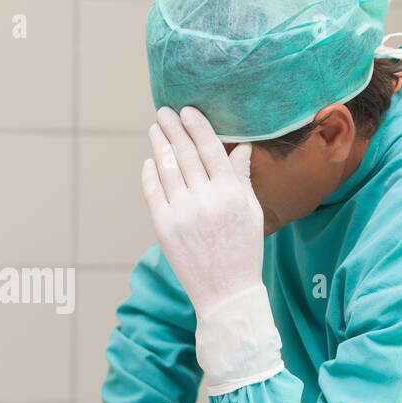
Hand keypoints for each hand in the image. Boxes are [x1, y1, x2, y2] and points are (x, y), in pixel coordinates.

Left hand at [143, 106, 264, 318]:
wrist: (226, 292)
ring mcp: (181, 212)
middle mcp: (205, 199)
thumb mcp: (251, 211)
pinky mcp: (163, 226)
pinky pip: (152, 191)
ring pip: (166, 168)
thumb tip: (241, 146)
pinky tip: (150, 161)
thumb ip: (241, 178)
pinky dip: (150, 173)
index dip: (197, 126)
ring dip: (159, 144)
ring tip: (156, 129)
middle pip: (184, 153)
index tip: (187, 110)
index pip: (210, 148)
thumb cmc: (244, 249)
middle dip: (173, 128)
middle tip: (164, 111)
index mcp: (230, 192)